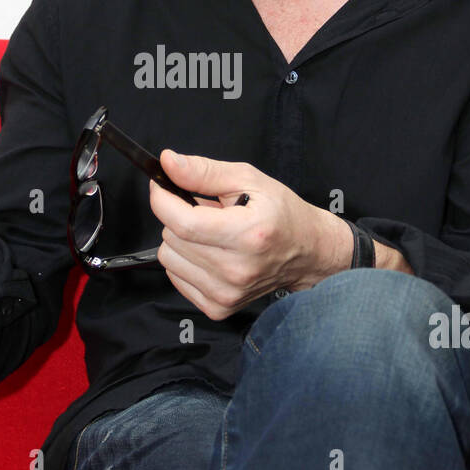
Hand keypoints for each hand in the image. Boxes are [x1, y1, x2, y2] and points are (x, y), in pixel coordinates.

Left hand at [149, 148, 351, 320]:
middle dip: (179, 217)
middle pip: (172, 238)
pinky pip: (176, 278)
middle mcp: (236, 269)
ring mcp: (227, 293)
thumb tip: (168, 162)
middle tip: (206, 212)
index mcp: (247, 234)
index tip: (162, 187)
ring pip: (169, 259)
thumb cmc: (282, 214)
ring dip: (181, 240)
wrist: (307, 253)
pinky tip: (210, 253)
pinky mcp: (219, 307)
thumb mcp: (249, 179)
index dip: (163, 199)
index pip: (184, 222)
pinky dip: (186, 261)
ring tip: (211, 233)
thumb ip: (204, 171)